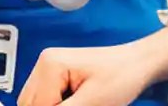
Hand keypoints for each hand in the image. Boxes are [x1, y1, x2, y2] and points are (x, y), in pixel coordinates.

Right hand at [17, 45, 151, 105]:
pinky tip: (78, 104)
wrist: (138, 65)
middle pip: (29, 104)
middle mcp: (44, 64)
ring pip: (35, 103)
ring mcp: (49, 69)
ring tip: (82, 104)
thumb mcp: (93, 102)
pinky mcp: (56, 77)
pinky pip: (46, 100)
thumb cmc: (122, 77)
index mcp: (49, 65)